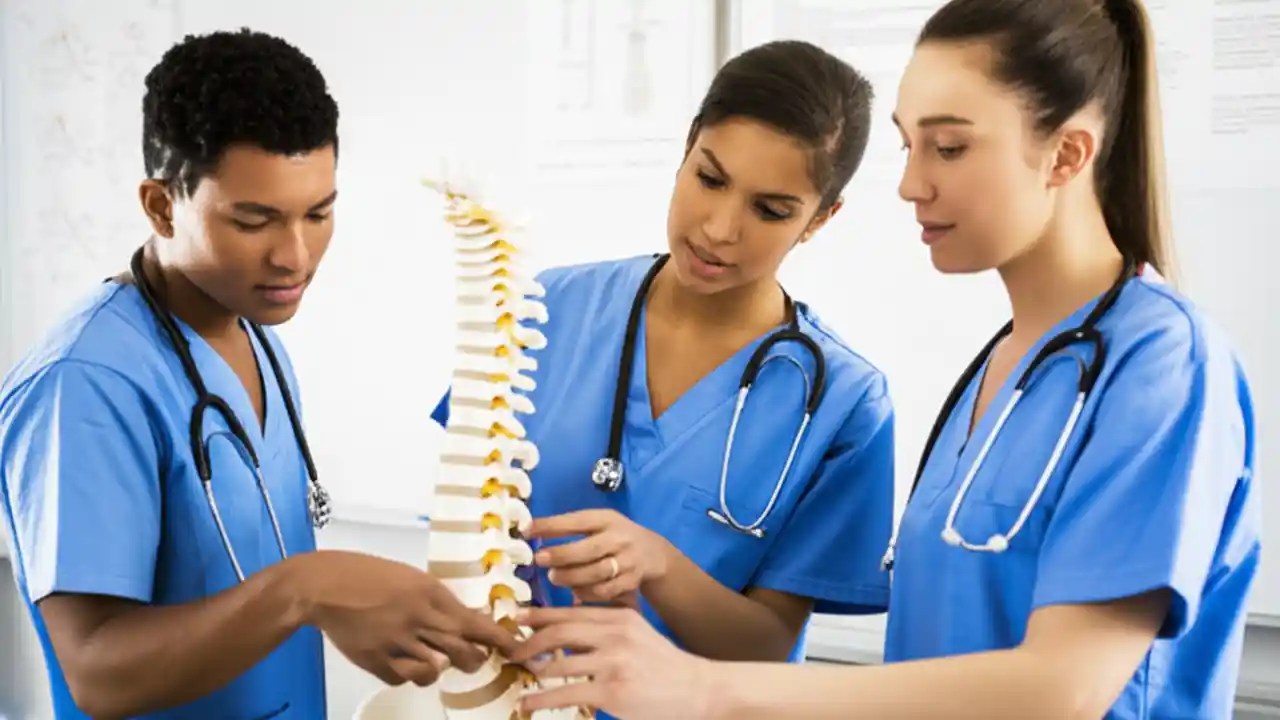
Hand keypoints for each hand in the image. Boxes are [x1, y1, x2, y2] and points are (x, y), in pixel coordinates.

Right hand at [293, 551, 515, 686]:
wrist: (322, 585)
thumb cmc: (367, 574)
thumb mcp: (410, 578)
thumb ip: (435, 600)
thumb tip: (461, 621)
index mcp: (428, 594)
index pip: (473, 623)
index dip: (498, 639)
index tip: (515, 648)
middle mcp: (417, 619)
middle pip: (461, 652)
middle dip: (474, 659)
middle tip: (475, 658)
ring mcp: (395, 643)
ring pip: (434, 671)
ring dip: (438, 667)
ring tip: (432, 657)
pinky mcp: (374, 661)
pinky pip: (402, 679)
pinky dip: (406, 674)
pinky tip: (401, 660)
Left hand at [509, 606, 716, 719]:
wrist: (699, 689)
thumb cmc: (668, 666)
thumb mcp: (640, 635)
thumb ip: (609, 630)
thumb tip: (571, 634)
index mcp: (620, 618)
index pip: (572, 612)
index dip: (541, 615)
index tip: (518, 617)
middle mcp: (615, 635)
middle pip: (559, 631)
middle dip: (530, 641)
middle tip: (512, 649)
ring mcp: (613, 663)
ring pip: (558, 663)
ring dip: (534, 671)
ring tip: (520, 676)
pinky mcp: (612, 691)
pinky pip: (565, 693)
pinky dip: (540, 699)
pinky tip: (527, 704)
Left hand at [527, 509, 672, 603]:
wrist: (652, 552)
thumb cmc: (613, 536)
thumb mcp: (598, 523)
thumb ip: (571, 528)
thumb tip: (531, 533)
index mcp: (607, 519)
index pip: (576, 520)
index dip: (550, 526)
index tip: (526, 530)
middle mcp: (620, 538)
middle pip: (588, 549)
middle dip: (561, 555)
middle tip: (539, 560)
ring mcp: (628, 561)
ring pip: (596, 573)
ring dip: (571, 577)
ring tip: (554, 577)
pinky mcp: (632, 581)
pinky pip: (605, 591)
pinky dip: (587, 593)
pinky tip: (575, 592)